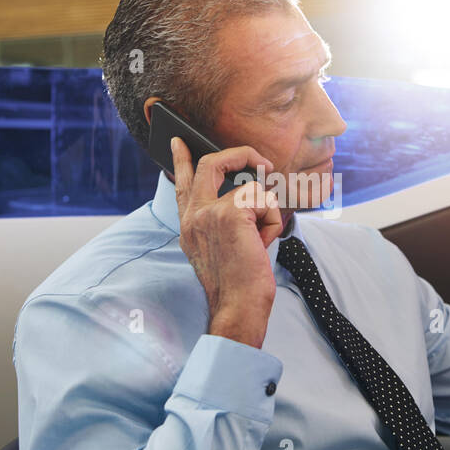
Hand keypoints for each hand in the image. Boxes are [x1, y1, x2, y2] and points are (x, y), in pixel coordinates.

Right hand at [172, 137, 282, 348]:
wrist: (237, 308)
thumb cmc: (237, 284)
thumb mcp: (222, 247)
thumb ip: (226, 218)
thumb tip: (251, 190)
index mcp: (189, 225)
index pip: (181, 184)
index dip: (181, 159)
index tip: (179, 141)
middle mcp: (193, 216)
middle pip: (209, 164)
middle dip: (240, 155)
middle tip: (260, 161)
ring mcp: (208, 213)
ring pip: (250, 188)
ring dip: (265, 213)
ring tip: (259, 240)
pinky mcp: (229, 213)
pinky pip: (263, 201)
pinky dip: (271, 222)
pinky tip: (262, 244)